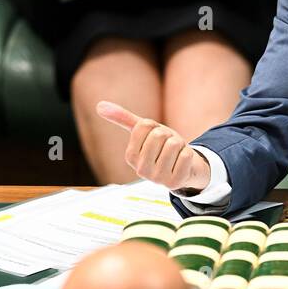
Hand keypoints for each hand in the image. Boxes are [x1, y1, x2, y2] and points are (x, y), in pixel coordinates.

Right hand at [96, 101, 211, 190]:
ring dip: (180, 144)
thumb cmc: (163, 147)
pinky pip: (186, 156)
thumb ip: (124, 119)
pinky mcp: (174, 183)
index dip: (156, 126)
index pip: (144, 125)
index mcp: (130, 156)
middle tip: (168, 145)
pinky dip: (188, 154)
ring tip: (176, 154)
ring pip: (174, 144)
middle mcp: (141, 170)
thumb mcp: (146, 131)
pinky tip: (183, 163)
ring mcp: (157, 179)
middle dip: (168, 135)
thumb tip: (99, 105)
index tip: (158, 136)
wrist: (185, 167)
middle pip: (159, 134)